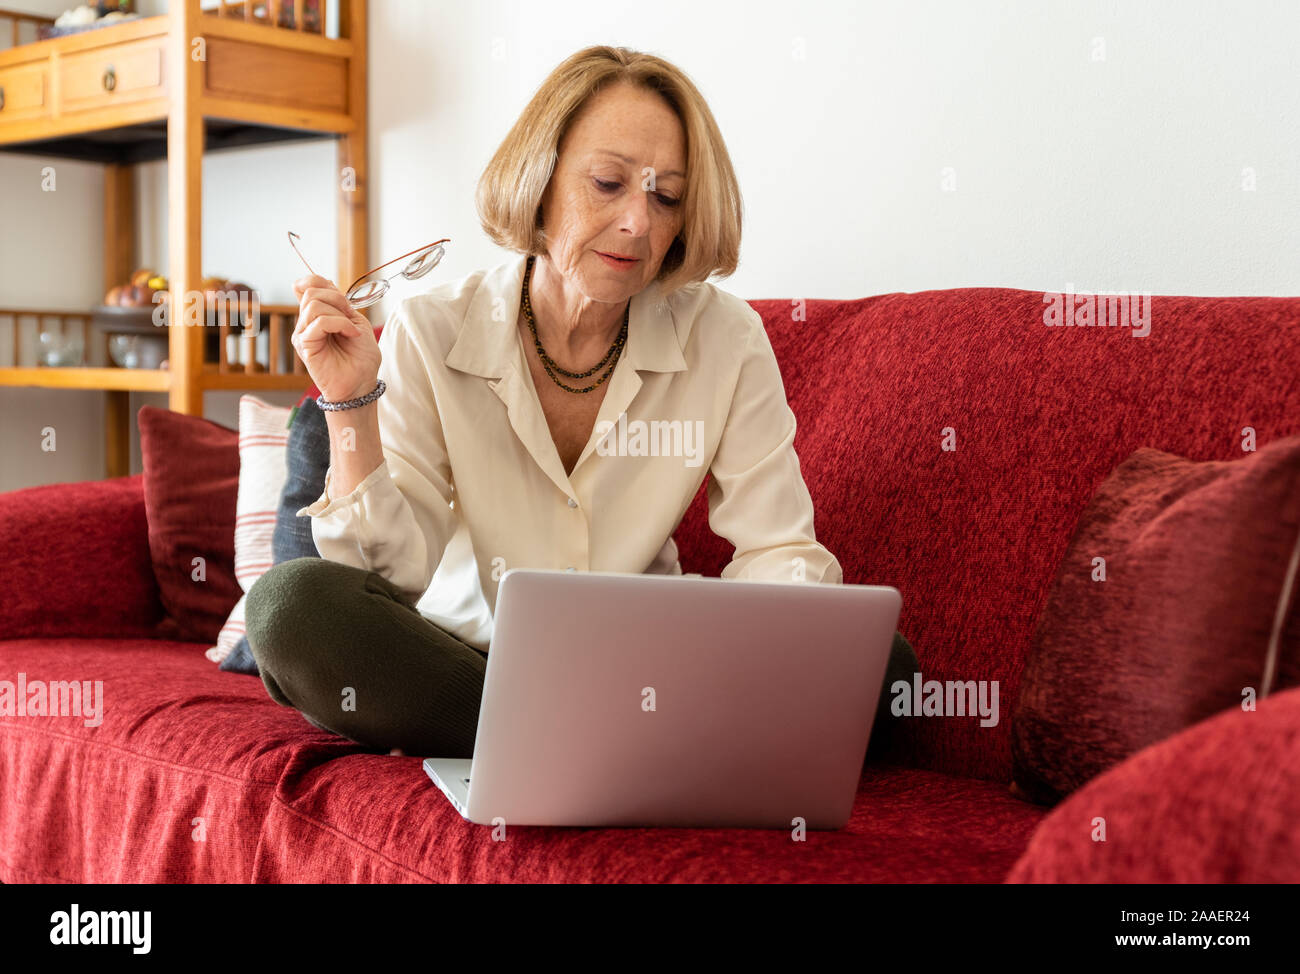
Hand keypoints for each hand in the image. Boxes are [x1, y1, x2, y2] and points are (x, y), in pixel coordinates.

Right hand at [290, 274, 382, 402]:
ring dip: (339, 314)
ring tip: (351, 329)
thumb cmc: (360, 357)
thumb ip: (339, 304)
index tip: (344, 301)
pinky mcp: (304, 345)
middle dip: (336, 298)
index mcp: (317, 315)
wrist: (361, 384)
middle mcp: (306, 323)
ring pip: (313, 305)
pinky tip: (351, 334)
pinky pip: (319, 322)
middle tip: (351, 317)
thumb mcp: (355, 321)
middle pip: (310, 292)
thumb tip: (322, 284)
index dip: (322, 282)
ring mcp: (303, 333)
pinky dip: (340, 324)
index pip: (307, 285)